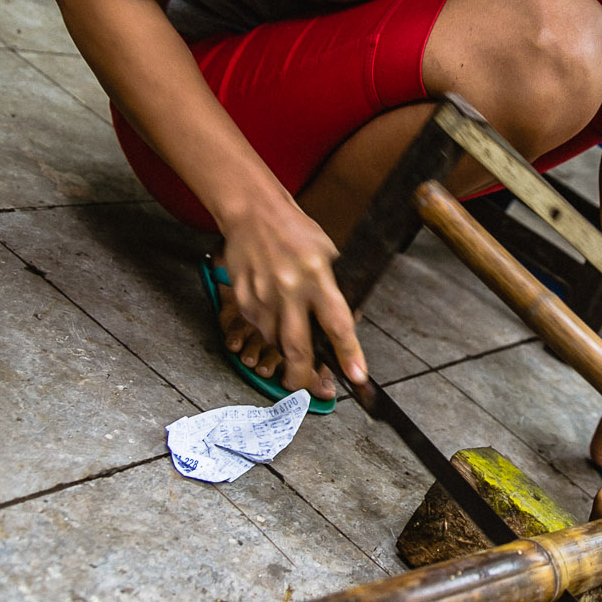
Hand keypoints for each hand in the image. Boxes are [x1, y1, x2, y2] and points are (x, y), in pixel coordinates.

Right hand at [218, 198, 366, 397]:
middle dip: (305, 377)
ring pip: (276, 342)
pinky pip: (260, 329)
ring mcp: (263, 297)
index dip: (349, 354)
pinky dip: (270, 331)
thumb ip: (336, 291)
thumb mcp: (328, 255)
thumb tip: (348, 328)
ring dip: (287, 350)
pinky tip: (275, 313)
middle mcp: (289, 289)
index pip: (338, 324)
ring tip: (294, 335)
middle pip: (297, 348)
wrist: (253, 214)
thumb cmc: (296, 233)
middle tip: (312, 388)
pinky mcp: (244, 300)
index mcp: (318, 276)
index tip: (357, 376)